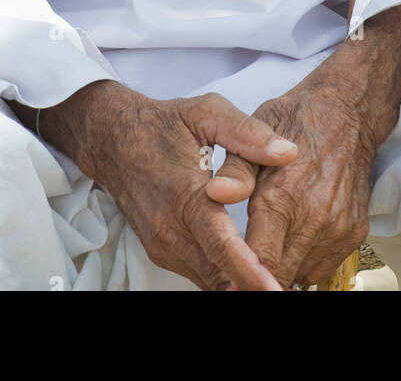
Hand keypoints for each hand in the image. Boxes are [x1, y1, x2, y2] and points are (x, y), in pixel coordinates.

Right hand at [38, 80, 298, 290]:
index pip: (219, 242)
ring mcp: (162, 244)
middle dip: (250, 284)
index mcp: (185, 193)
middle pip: (216, 273)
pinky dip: (222, 275)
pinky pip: (197, 272)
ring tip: (271, 283)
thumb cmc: (163, 123)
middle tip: (287, 288)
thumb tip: (288, 152)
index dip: (248, 270)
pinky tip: (246, 273)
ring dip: (237, 283)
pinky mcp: (160, 251)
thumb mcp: (207, 112)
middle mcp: (170, 228)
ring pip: (208, 279)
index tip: (274, 287)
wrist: (112, 139)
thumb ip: (247, 133)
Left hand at [205, 46, 387, 289]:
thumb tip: (214, 194)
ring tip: (270, 246)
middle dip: (259, 275)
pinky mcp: (354, 233)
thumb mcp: (254, 134)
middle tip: (244, 264)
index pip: (260, 261)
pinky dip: (305, 260)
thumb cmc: (294, 119)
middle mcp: (313, 219)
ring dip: (284, 268)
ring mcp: (337, 229)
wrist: (347, 112)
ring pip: (302, 275)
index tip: (228, 277)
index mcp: (282, 196)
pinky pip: (323, 266)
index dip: (241, 275)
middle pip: (281, 276)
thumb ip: (234, 170)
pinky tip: (293, 238)